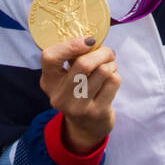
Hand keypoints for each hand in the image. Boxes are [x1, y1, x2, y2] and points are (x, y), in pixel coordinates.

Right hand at [40, 37, 119, 154]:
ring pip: (103, 71)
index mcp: (49, 82)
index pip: (49, 57)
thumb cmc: (77, 91)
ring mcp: (79, 107)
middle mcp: (60, 96)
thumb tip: (90, 37)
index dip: (70, 45)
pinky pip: (113, 81)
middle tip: (107, 52)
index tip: (88, 41)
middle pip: (83, 64)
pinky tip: (111, 79)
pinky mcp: (97, 112)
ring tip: (109, 65)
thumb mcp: (66, 78)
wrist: (86, 127)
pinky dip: (115, 74)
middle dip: (102, 52)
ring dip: (111, 63)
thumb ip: (72, 58)